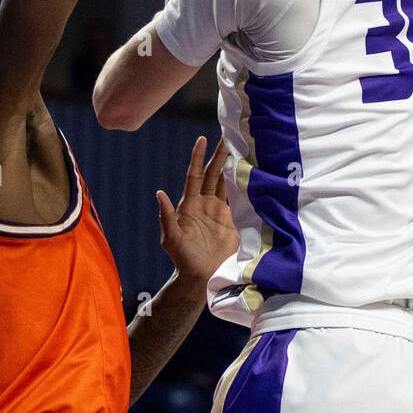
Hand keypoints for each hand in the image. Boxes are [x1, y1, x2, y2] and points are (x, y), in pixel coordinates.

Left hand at [156, 136, 235, 287]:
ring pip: (227, 183)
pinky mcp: (233, 220)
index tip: (202, 139)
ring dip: (234, 166)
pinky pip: (240, 199)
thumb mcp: (171, 238)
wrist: (201, 276)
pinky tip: (253, 174)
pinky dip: (245, 186)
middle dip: (220, 155)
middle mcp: (205, 203)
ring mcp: (220, 210)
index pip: (195, 175)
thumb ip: (167, 216)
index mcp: (190, 204)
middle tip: (229, 137)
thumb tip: (159, 193)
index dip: (198, 157)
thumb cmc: (181, 258)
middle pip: (214, 174)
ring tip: (243, 149)